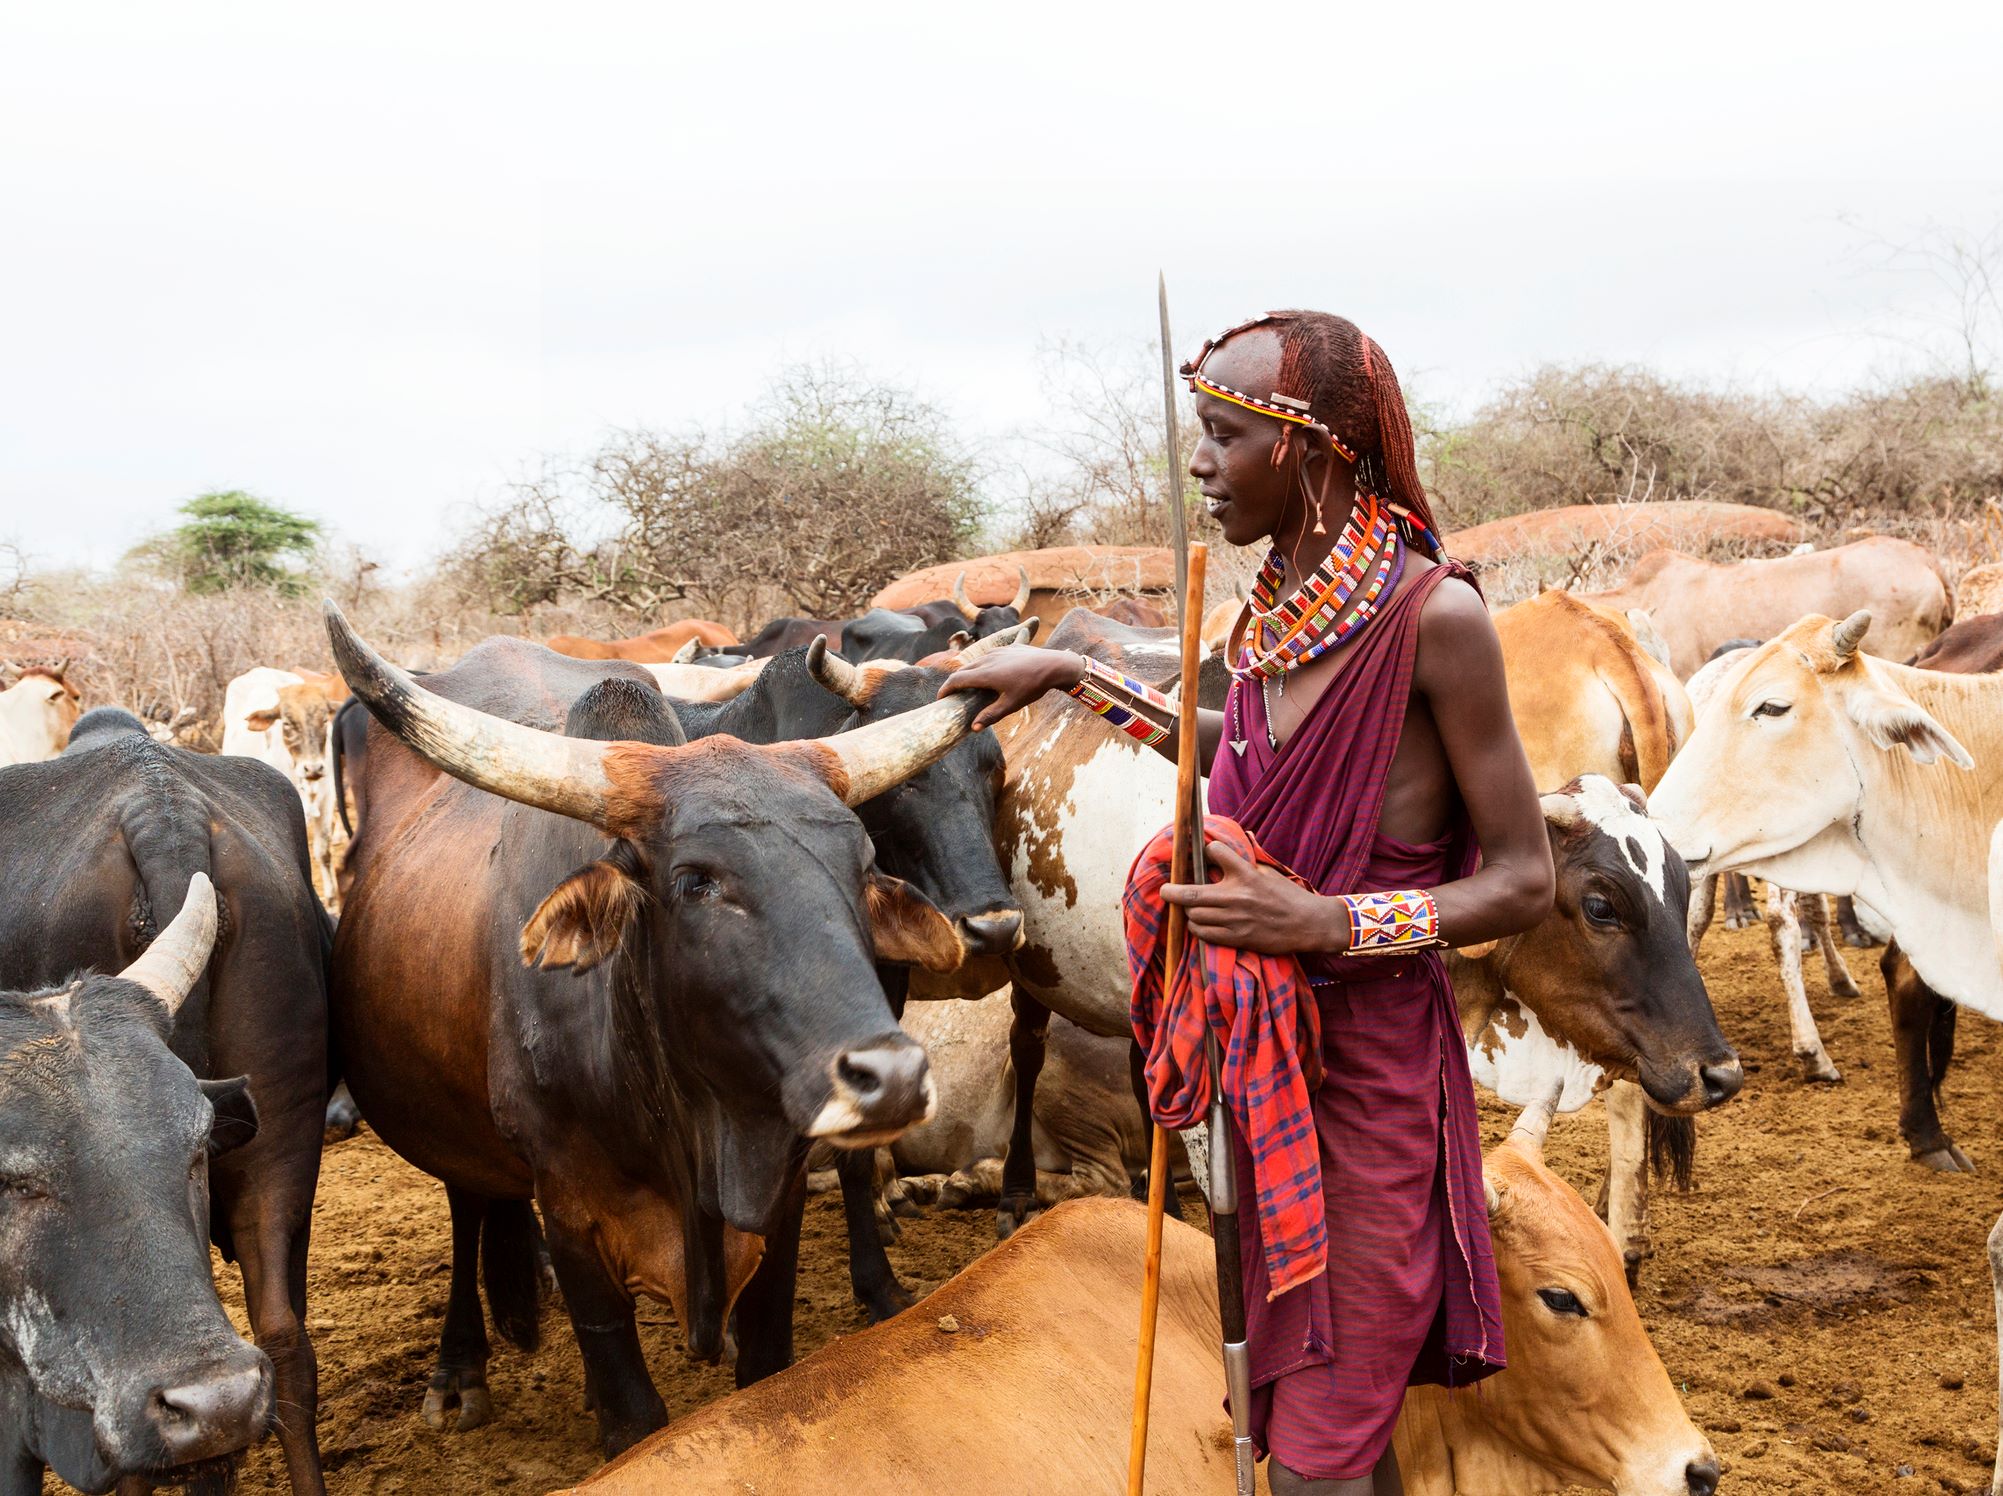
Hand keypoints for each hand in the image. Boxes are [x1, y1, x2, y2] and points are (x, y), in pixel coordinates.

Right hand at [938, 646, 1084, 731]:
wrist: (1054, 664)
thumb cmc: (1032, 686)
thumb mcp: (1011, 704)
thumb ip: (991, 715)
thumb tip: (973, 728)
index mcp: (985, 674)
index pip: (956, 680)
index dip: (945, 689)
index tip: (940, 698)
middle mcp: (987, 659)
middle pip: (963, 670)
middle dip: (955, 683)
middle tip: (952, 695)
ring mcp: (997, 651)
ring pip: (975, 661)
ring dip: (969, 673)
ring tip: (969, 686)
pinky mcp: (1006, 647)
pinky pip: (988, 656)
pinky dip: (982, 666)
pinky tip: (989, 674)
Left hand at [1160, 843, 1339, 954]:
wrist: (1308, 924)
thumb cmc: (1288, 896)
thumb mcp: (1269, 871)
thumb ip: (1249, 858)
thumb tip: (1239, 837)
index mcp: (1246, 874)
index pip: (1214, 851)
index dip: (1206, 850)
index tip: (1202, 853)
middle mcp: (1237, 896)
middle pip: (1190, 893)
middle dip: (1172, 892)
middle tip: (1165, 890)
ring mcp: (1235, 919)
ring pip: (1194, 915)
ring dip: (1188, 911)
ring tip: (1190, 909)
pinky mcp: (1237, 938)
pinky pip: (1204, 934)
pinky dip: (1198, 928)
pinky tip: (1200, 923)